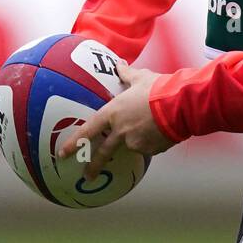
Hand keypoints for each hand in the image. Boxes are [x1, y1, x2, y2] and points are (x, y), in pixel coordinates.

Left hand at [57, 62, 175, 180]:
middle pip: (103, 153)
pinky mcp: (151, 150)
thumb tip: (119, 65)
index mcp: (113, 113)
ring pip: (134, 145)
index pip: (88, 130)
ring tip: (156, 124)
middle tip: (87, 176)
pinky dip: (154, 141)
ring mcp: (135, 143)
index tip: (62, 154)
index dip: (74, 142)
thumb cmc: (158, 88)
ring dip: (140, 139)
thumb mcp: (141, 78)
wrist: (179, 104)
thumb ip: (127, 74)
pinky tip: (164, 130)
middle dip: (93, 166)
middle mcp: (121, 131)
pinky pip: (150, 147)